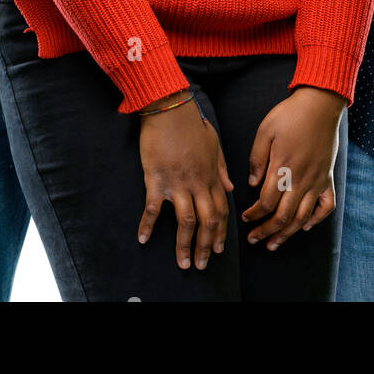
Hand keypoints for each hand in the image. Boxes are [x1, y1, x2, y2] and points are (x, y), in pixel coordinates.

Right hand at [137, 90, 232, 269]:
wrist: (169, 108)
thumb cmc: (190, 123)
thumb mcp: (214, 144)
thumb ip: (222, 167)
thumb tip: (230, 188)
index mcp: (212, 175)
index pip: (221, 210)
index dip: (221, 232)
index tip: (219, 249)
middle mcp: (198, 183)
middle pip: (207, 221)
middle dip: (206, 246)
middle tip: (202, 264)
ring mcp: (178, 183)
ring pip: (186, 221)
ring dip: (185, 245)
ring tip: (183, 263)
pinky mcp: (157, 179)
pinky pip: (153, 209)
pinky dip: (148, 225)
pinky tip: (143, 239)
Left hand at [240, 86, 344, 249]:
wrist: (321, 105)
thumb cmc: (290, 115)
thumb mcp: (265, 131)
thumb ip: (257, 159)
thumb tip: (253, 184)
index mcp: (283, 168)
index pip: (266, 202)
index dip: (254, 215)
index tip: (245, 218)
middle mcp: (301, 180)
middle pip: (283, 216)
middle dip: (266, 231)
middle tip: (254, 240)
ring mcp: (317, 181)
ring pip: (302, 217)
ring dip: (287, 234)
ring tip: (274, 244)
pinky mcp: (328, 177)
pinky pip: (326, 206)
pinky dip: (317, 220)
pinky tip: (305, 226)